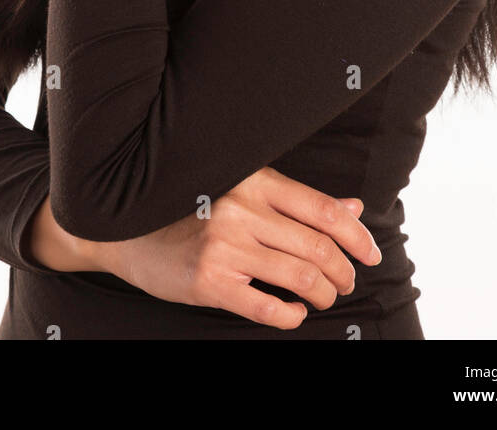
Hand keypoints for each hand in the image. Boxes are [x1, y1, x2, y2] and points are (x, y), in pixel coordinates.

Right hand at [86, 167, 381, 330]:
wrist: (125, 229)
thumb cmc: (188, 208)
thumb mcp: (243, 192)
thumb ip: (297, 201)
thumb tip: (352, 208)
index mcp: (254, 181)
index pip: (322, 209)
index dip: (356, 236)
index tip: (371, 253)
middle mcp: (241, 210)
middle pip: (317, 246)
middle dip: (343, 271)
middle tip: (347, 282)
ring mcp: (224, 246)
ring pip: (299, 276)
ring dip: (324, 293)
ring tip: (325, 296)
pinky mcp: (209, 282)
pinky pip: (266, 306)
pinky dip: (291, 315)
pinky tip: (295, 312)